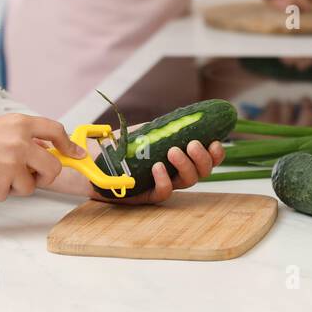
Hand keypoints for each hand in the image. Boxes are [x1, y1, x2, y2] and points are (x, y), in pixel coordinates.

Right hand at [0, 114, 81, 201]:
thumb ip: (21, 137)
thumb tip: (44, 148)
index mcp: (19, 124)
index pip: (55, 131)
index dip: (69, 145)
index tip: (77, 154)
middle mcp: (20, 143)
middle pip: (53, 167)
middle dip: (46, 176)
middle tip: (33, 176)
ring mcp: (12, 165)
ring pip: (31, 186)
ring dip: (16, 185)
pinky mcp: (1, 186)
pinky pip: (9, 194)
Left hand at [90, 138, 226, 204]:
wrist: (96, 157)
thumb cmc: (123, 144)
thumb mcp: (148, 131)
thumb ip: (166, 126)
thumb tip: (186, 115)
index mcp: (179, 158)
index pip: (207, 159)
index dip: (216, 154)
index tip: (216, 141)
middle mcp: (175, 173)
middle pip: (202, 173)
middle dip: (202, 159)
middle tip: (193, 144)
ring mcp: (162, 185)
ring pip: (186, 182)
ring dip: (185, 165)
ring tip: (173, 151)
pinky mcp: (147, 196)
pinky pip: (163, 193)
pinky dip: (163, 180)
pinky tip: (157, 167)